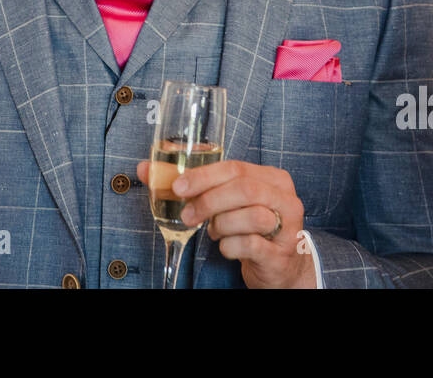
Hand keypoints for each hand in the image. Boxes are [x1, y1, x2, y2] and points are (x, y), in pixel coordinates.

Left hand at [136, 158, 314, 287]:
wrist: (278, 266)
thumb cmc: (248, 227)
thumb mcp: (226, 202)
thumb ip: (191, 184)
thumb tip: (146, 169)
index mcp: (272, 178)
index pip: (235, 167)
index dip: (203, 176)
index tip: (178, 187)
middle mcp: (285, 198)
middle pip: (243, 189)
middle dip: (208, 201)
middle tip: (187, 215)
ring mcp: (287, 226)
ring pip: (250, 216)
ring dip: (221, 225)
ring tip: (214, 231)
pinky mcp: (280, 253)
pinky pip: (250, 245)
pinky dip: (229, 246)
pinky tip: (226, 247)